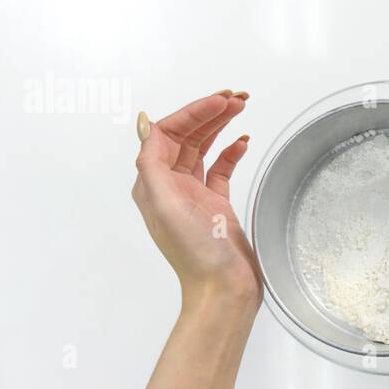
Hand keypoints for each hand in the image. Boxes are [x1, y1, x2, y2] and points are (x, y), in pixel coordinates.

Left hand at [133, 91, 260, 308]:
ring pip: (204, 148)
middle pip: (186, 136)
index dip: (192, 112)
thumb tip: (144, 122)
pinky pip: (221, 169)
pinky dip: (231, 152)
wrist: (224, 291)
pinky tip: (243, 141)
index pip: (167, 133)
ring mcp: (194, 195)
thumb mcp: (166, 204)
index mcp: (153, 183)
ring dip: (221, 126)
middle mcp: (170, 186)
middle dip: (209, 113)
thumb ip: (152, 162)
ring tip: (242, 108)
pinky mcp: (216, 206)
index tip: (219, 101)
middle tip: (237, 97)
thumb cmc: (196, 253)